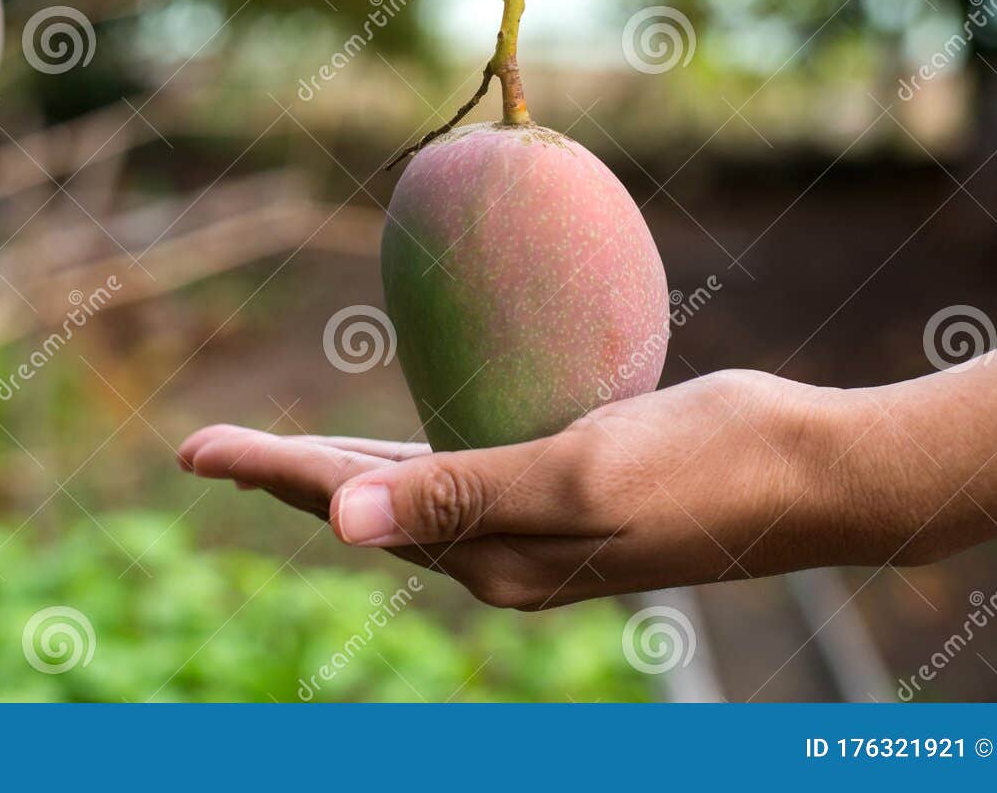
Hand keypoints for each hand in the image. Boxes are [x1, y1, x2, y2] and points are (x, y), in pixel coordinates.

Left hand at [177, 371, 916, 608]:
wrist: (806, 474)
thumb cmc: (701, 465)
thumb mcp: (575, 474)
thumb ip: (460, 495)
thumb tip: (344, 525)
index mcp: (490, 556)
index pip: (350, 509)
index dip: (266, 474)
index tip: (190, 447)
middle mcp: (502, 555)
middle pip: (365, 512)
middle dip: (284, 481)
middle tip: (211, 449)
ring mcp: (535, 532)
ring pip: (408, 500)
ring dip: (339, 476)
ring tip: (281, 456)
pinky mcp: (567, 496)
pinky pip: (464, 477)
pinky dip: (414, 457)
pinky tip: (403, 441)